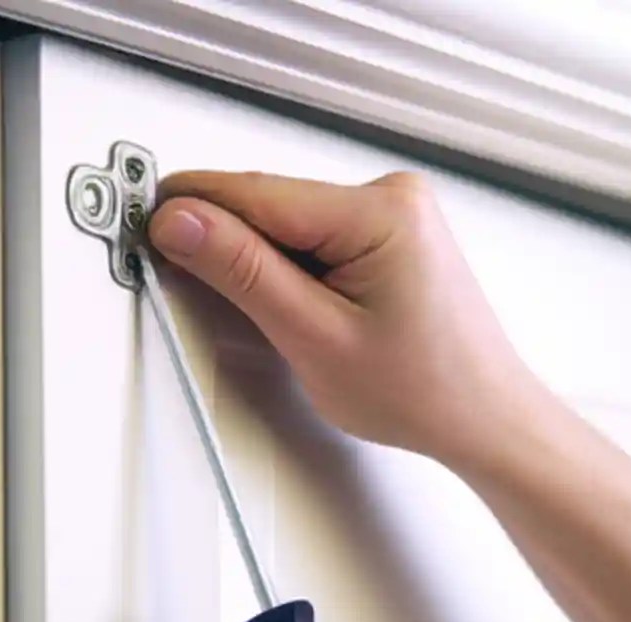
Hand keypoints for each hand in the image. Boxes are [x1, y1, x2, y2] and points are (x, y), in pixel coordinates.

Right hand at [149, 171, 543, 473]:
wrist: (485, 418)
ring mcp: (393, 212)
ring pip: (287, 223)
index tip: (145, 224)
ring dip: (260, 263)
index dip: (192, 209)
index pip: (256, 194)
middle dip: (225, 243)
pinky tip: (297, 310)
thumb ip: (242, 273)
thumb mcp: (315, 337)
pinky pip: (313, 237)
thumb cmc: (428, 391)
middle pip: (268, 205)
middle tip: (186, 284)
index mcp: (381, 211)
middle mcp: (392, 197)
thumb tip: (185, 223)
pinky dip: (289, 270)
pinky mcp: (387, 233)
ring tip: (272, 321)